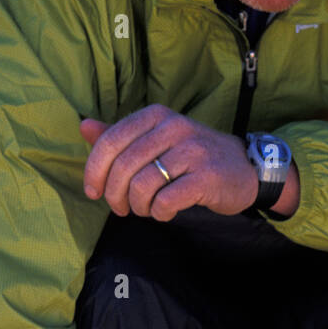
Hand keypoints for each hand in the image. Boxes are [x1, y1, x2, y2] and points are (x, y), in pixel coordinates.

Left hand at [80, 105, 257, 220]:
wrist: (244, 168)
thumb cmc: (192, 157)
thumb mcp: (156, 139)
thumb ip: (120, 134)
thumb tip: (84, 126)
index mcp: (155, 116)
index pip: (110, 141)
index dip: (94, 171)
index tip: (93, 192)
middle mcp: (173, 128)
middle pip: (123, 167)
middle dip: (115, 195)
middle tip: (122, 209)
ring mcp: (192, 152)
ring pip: (143, 186)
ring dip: (139, 206)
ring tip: (147, 209)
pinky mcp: (206, 177)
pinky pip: (166, 201)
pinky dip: (159, 212)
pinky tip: (166, 212)